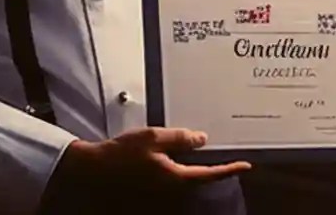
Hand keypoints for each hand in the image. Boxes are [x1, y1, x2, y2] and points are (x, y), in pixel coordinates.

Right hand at [45, 127, 250, 207]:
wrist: (90, 173)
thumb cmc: (120, 155)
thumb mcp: (152, 138)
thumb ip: (180, 138)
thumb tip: (202, 139)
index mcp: (176, 179)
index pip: (210, 175)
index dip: (229, 169)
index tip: (245, 165)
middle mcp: (171, 193)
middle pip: (198, 182)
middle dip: (208, 170)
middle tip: (218, 156)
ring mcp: (160, 198)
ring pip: (183, 184)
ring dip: (190, 172)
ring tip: (189, 155)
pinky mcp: (149, 197)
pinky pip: (170, 186)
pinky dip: (175, 174)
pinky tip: (168, 161)